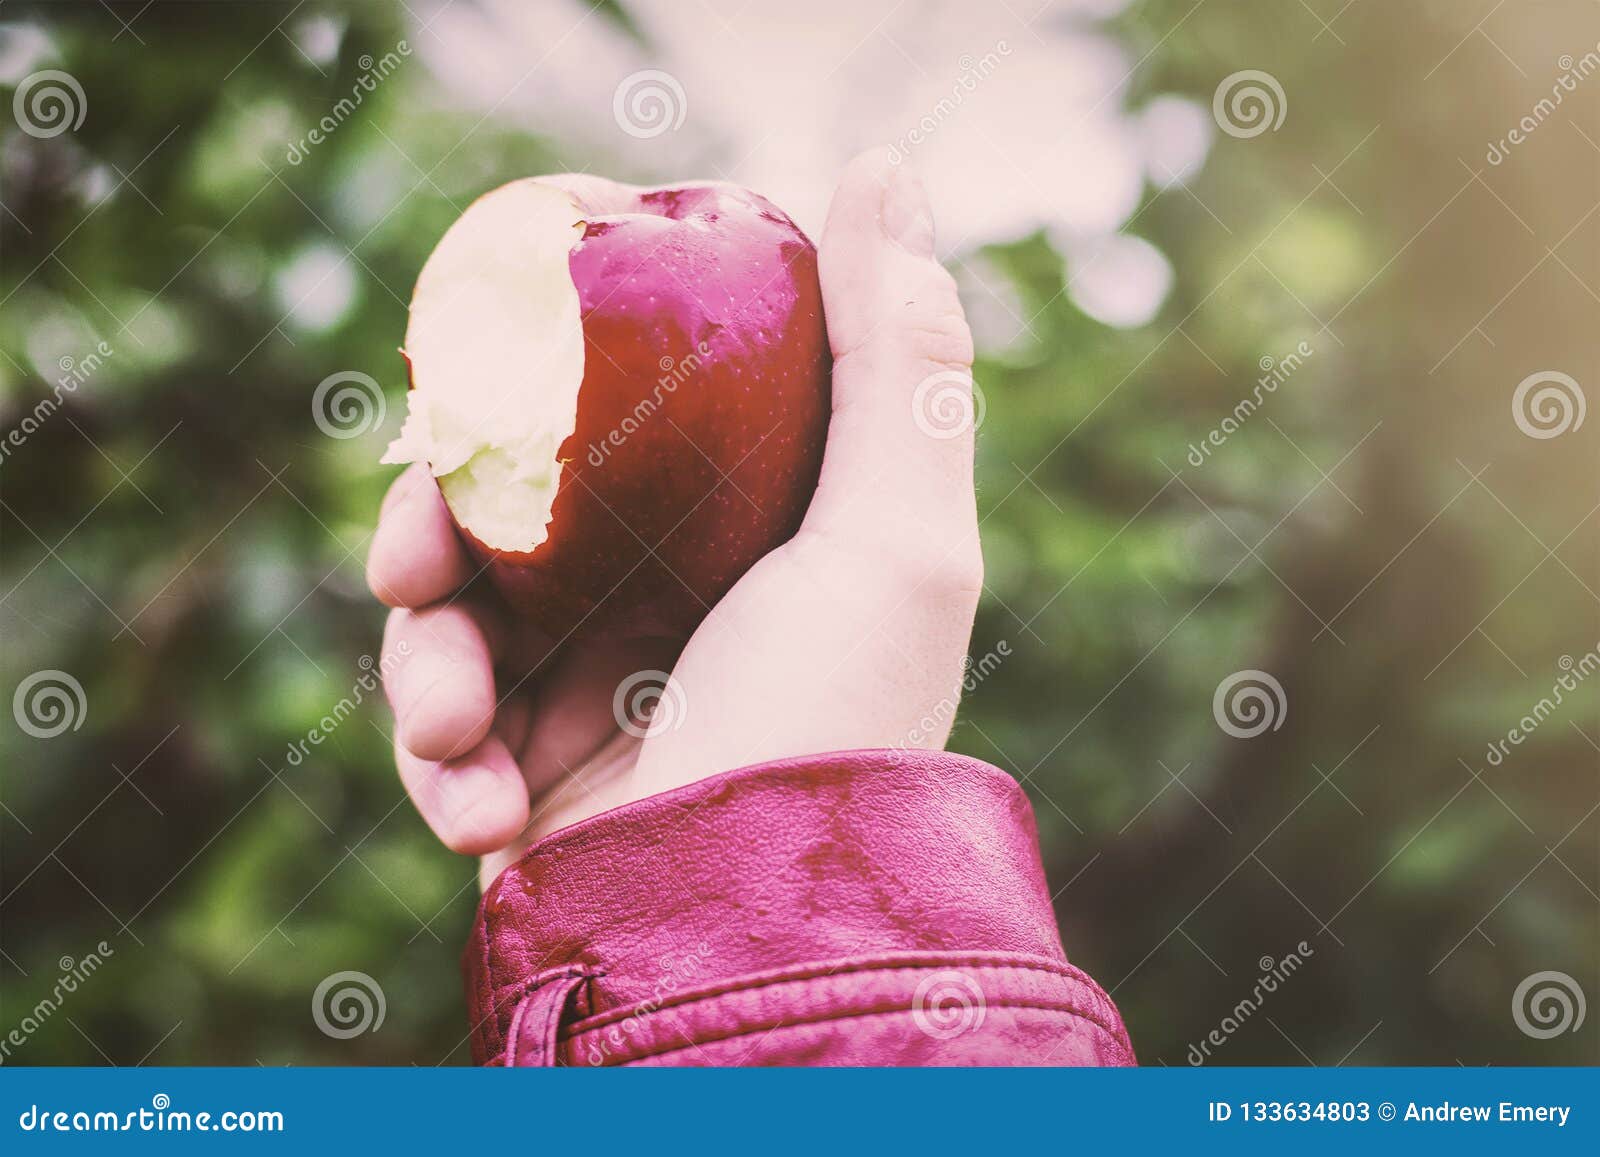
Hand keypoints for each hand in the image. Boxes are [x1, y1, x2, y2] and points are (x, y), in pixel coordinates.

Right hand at [366, 149, 981, 885]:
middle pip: (511, 519)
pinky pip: (437, 739)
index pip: (623, 428)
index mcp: (745, 542)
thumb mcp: (896, 533)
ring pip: (452, 625)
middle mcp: (670, 611)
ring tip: (457, 724)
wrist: (755, 939)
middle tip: (416, 556)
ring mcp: (595, 699)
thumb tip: (878, 169)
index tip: (484, 377)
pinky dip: (441, 768)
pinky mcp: (533, 785)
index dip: (540, 394)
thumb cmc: (833, 729)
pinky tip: (483, 817)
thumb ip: (896, 353)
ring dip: (428, 667)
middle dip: (440, 530)